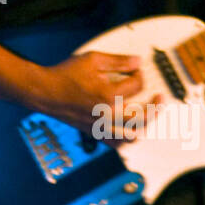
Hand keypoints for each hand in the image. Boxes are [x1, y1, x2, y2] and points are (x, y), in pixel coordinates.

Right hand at [28, 51, 150, 145]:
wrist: (44, 92)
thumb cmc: (65, 75)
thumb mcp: (92, 60)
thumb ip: (118, 61)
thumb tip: (138, 62)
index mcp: (108, 95)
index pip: (137, 86)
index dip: (140, 74)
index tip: (136, 69)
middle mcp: (107, 115)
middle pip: (144, 116)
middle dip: (156, 105)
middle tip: (160, 97)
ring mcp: (101, 127)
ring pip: (133, 134)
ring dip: (145, 125)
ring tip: (150, 115)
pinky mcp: (94, 133)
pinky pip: (116, 144)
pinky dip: (127, 139)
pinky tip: (132, 131)